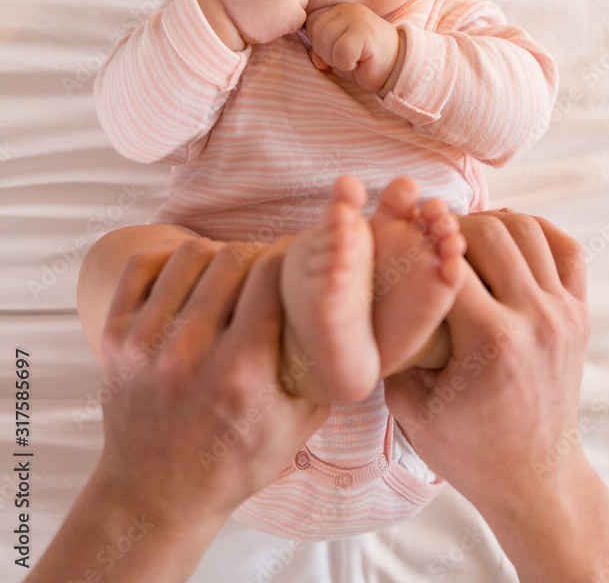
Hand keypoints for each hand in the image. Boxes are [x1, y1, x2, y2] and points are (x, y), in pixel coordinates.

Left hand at [96, 237, 328, 535]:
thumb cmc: (236, 461)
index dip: (291, 256)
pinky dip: (169, 260)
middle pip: (232, 257)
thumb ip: (323, 366)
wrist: (157, 496)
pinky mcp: (115, 338)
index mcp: (241, 373)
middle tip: (266, 268)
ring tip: (228, 274)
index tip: (298, 259)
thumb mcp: (298, 424)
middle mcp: (190, 353)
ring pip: (189, 254)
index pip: (270, 274)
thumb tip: (349, 309)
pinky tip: (188, 277)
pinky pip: (142, 264)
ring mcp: (146, 343)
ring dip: (216, 255)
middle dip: (257, 254)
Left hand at [306, 3, 402, 91]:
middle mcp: (348, 8)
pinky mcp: (366, 32)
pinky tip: (360, 62)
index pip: (312, 21)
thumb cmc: (365, 60)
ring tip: (354, 59)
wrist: (396, 66)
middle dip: (326, 52)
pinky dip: (346, 63)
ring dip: (336, 59)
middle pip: (316, 30)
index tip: (338, 50)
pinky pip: (341, 52)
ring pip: (326, 40)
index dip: (319, 41)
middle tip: (347, 57)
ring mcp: (358, 18)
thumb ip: (320, 50)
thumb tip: (315, 60)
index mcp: (339, 9)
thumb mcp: (337, 55)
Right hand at [383, 213, 608, 582]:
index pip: (448, 264)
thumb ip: (394, 349)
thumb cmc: (468, 449)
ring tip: (462, 237)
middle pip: (489, 233)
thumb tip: (376, 295)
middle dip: (450, 226)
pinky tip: (507, 238)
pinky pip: (566, 249)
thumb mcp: (411, 408)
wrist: (534, 478)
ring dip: (489, 224)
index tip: (400, 245)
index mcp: (491, 342)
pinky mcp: (580, 314)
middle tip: (427, 237)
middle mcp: (534, 319)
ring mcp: (563, 314)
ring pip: (527, 230)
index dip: (417, 247)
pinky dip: (537, 231)